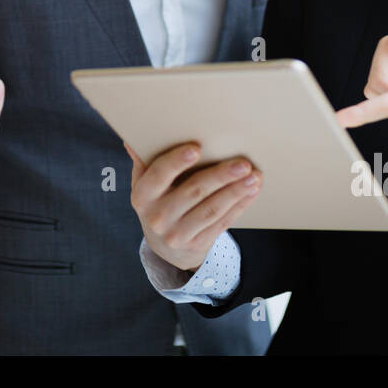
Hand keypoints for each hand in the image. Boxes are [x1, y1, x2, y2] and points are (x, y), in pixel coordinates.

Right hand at [127, 141, 261, 273]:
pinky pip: (222, 222)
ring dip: (236, 192)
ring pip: (211, 209)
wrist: (164, 247)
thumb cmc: (157, 202)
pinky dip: (240, 205)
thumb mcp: (145, 185)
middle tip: (242, 163)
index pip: (158, 175)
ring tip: (254, 176)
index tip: (196, 148)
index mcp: (142, 196)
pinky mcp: (197, 244)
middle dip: (220, 176)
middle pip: (192, 191)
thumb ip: (144, 162)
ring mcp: (177, 234)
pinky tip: (251, 191)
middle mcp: (157, 216)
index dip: (176, 161)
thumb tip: (133, 141)